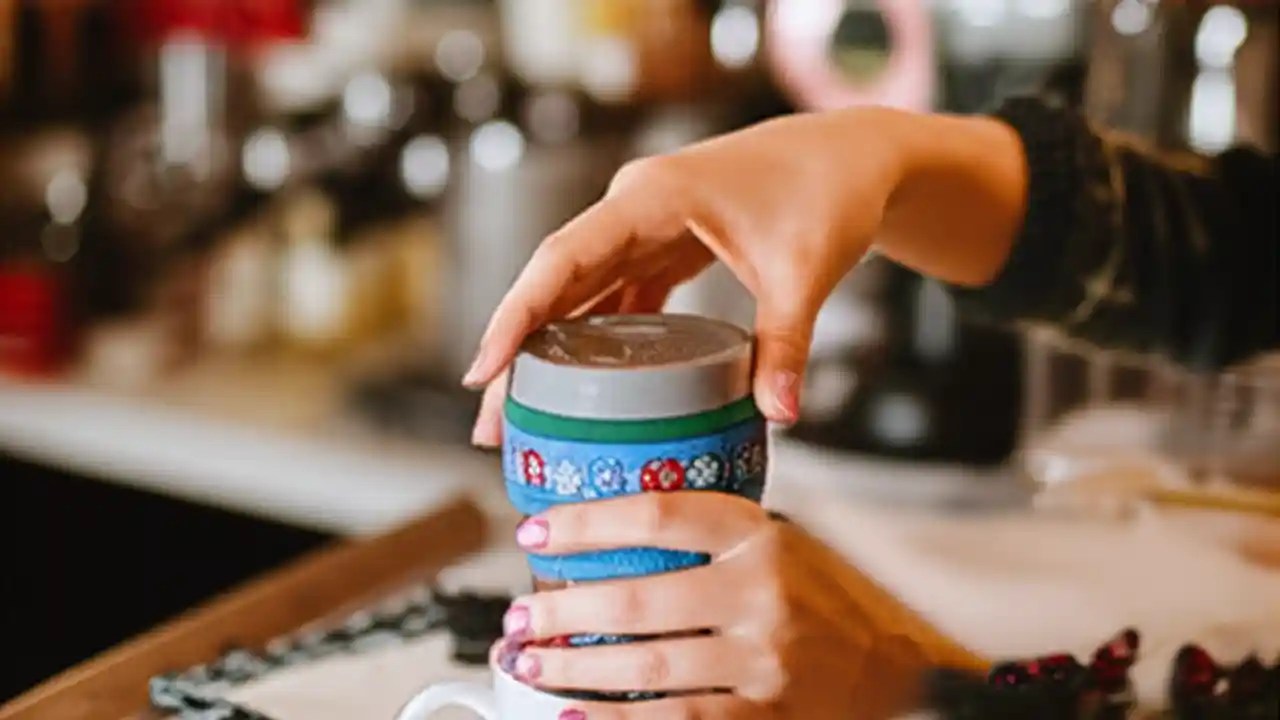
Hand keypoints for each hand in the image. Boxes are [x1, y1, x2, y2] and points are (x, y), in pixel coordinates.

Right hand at [464, 107, 916, 444]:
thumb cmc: (829, 191)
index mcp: (652, 196)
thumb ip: (786, 343)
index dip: (517, 314)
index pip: (563, 257)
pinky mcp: (663, 243)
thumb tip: (780, 417)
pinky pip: (613, 294)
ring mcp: (645, 225)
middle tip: (491, 426)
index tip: (483, 371)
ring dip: (550, 352)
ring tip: (522, 418)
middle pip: (556, 283)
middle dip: (518, 353)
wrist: (855, 155)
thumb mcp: (805, 270)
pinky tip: (580, 386)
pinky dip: (594, 339)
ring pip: (579, 292)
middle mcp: (634, 206)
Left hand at [498, 493, 986, 718]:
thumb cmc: (828, 599)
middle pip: (635, 598)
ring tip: (529, 664)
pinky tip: (573, 715)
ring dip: (573, 669)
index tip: (533, 532)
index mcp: (760, 533)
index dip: (583, 523)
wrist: (902, 667)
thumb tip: (611, 535)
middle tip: (516, 619)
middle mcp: (762, 591)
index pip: (654, 514)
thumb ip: (713, 538)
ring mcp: (765, 658)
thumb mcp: (781, 543)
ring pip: (645, 667)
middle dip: (558, 612)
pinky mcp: (764, 711)